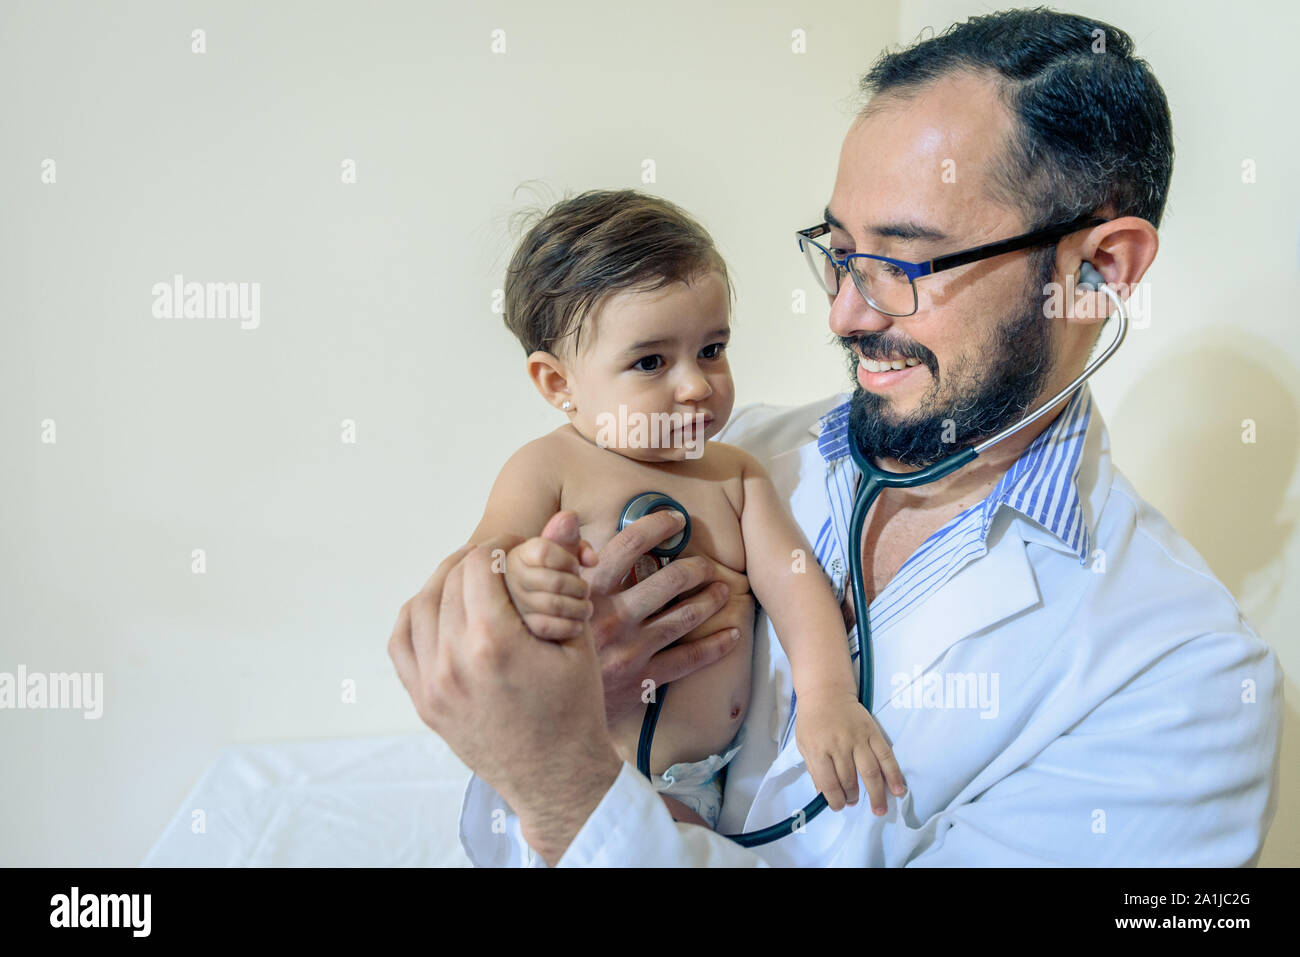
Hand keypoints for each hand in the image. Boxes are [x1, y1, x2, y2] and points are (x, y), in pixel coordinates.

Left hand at [387, 534, 621, 864]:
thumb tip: (562, 519)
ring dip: (443, 583)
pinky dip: (416, 616)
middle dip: (476, 561)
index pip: (479, 564)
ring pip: (419, 606)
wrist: (556, 777)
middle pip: (449, 581)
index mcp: (493, 643)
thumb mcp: (578, 637)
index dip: (501, 545)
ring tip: (471, 580)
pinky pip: (401, 643)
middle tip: (500, 560)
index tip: (518, 547)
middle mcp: (452, 662)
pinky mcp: (422, 702)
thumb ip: (563, 575)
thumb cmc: (575, 708)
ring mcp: (431, 685)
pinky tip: (440, 609)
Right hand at [503, 519, 597, 639]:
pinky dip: (570, 627)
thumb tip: (576, 529)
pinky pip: (549, 629)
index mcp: (517, 555)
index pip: (544, 551)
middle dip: (579, 587)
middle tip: (585, 591)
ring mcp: (512, 606)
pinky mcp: (519, 631)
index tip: (575, 567)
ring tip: (585, 608)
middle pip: (555, 581)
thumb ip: (571, 539)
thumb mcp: (563, 555)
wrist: (539, 612)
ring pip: (554, 605)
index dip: (567, 560)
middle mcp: (509, 579)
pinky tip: (576, 625)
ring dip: (579, 608)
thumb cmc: (555, 577)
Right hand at [544, 509, 748, 727]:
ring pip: (684, 617)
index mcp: (587, 592)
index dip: (656, 527)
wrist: (540, 705)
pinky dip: (716, 646)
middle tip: (707, 564)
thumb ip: (556, 555)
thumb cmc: (540, 642)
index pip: (628, 547)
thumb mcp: (535, 595)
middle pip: (669, 581)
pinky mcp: (643, 679)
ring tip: (723, 589)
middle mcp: (613, 618)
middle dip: (696, 568)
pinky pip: (689, 660)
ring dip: (710, 600)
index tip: (675, 519)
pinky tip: (732, 635)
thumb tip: (568, 516)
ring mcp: (631, 650)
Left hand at [794, 689, 905, 813]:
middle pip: (850, 780)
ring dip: (875, 794)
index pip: (828, 783)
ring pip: (869, 772)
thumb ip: (814, 770)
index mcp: (818, 749)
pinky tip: (898, 789)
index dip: (834, 800)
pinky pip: (885, 756)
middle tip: (853, 803)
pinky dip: (893, 774)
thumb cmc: (812, 721)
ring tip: (879, 809)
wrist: (827, 692)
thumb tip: (824, 795)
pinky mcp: (873, 733)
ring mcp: (858, 739)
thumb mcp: (804, 745)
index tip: (838, 806)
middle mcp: (839, 745)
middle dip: (852, 797)